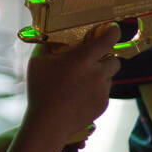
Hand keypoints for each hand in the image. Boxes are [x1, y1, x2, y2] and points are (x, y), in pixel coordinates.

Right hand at [23, 24, 119, 151]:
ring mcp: (102, 90)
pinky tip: (80, 97)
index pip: (108, 39)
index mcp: (83, 58)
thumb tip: (51, 38)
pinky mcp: (103, 104)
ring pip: (109, 77)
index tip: (112, 29)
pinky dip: (96, 91)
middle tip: (92, 62)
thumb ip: (47, 47)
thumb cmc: (41, 90)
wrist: (49, 123)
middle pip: (114, 59)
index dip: (112, 32)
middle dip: (106, 58)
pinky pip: (104, 92)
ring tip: (81, 83)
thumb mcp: (37, 62)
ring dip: (100, 76)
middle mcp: (98, 73)